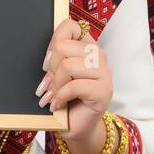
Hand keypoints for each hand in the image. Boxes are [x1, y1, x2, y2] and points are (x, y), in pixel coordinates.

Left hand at [36, 17, 112, 142]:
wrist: (77, 128)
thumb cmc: (66, 99)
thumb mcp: (57, 74)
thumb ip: (56, 57)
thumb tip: (49, 51)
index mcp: (87, 47)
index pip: (70, 26)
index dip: (54, 42)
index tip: (49, 62)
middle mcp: (98, 56)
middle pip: (63, 46)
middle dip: (51, 68)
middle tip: (50, 84)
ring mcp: (104, 73)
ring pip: (67, 65)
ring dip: (56, 85)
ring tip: (55, 95)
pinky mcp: (103, 91)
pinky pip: (74, 86)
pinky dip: (61, 97)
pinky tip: (59, 104)